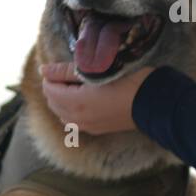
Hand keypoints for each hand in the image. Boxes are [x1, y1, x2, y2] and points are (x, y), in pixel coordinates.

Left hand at [39, 62, 155, 135]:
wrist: (152, 102)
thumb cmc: (128, 81)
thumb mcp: (96, 71)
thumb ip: (67, 71)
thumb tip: (43, 71)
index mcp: (75, 102)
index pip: (49, 88)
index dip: (53, 75)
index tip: (64, 66)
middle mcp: (77, 118)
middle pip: (52, 102)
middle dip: (56, 87)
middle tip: (70, 73)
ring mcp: (86, 126)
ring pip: (61, 114)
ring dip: (62, 100)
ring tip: (76, 86)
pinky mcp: (96, 130)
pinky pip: (73, 122)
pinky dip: (71, 111)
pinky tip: (83, 100)